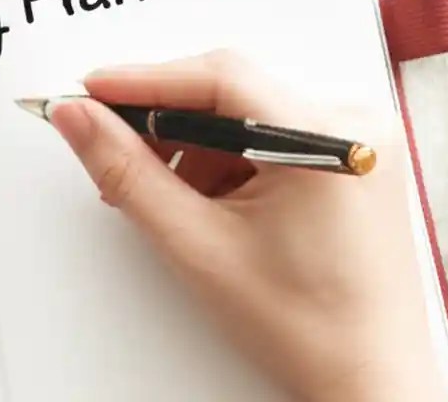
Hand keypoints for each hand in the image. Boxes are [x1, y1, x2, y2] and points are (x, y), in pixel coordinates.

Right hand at [47, 50, 445, 401]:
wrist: (369, 379)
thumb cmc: (306, 326)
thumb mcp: (197, 244)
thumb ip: (128, 171)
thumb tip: (79, 119)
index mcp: (325, 136)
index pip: (218, 76)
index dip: (144, 80)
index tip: (90, 93)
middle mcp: (353, 123)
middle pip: (231, 92)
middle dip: (167, 124)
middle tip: (114, 153)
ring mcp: (358, 140)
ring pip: (247, 116)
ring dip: (196, 148)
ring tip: (170, 202)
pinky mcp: (352, 160)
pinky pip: (273, 137)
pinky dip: (230, 162)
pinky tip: (209, 204)